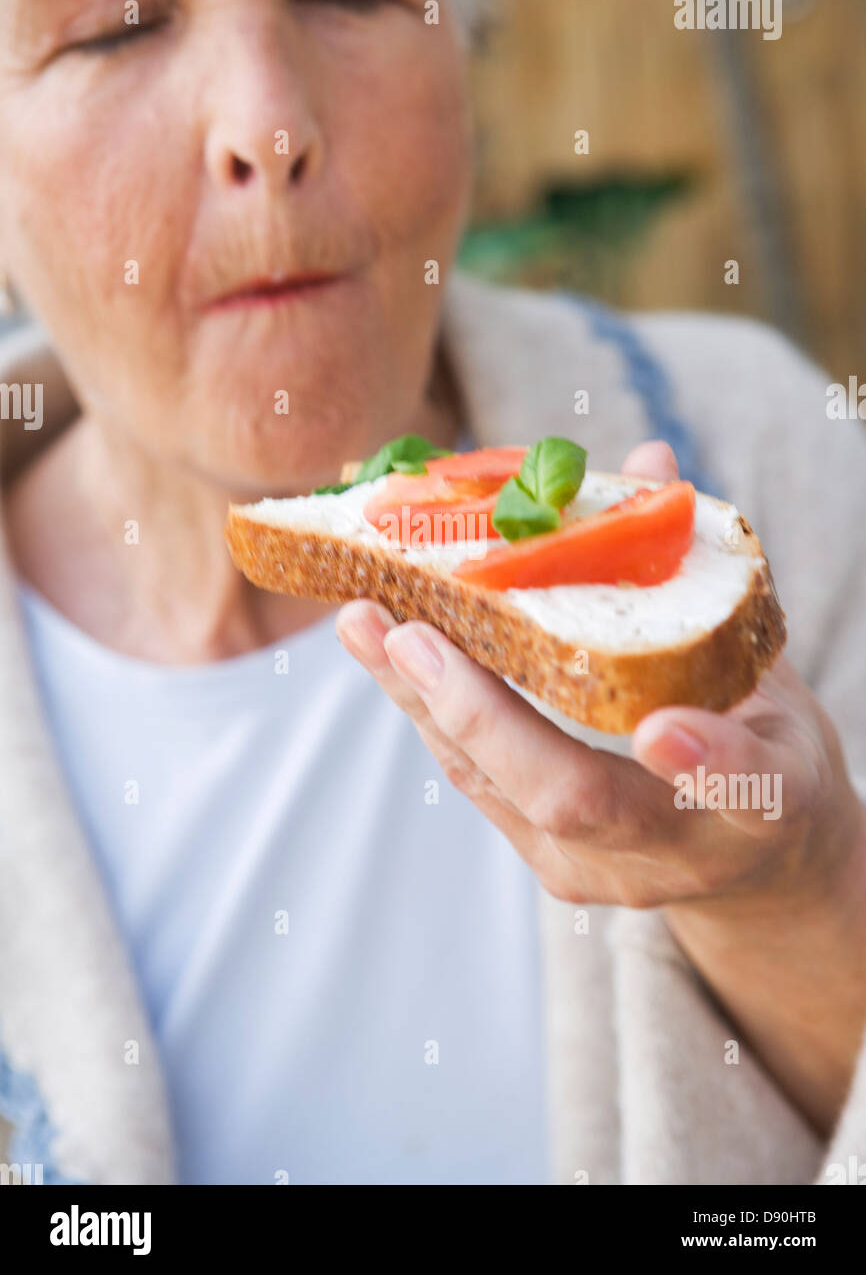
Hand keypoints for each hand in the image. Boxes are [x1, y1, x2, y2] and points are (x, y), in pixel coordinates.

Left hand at [336, 440, 865, 1133]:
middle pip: (577, 801)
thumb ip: (704, 576)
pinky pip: (481, 786)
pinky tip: (387, 653)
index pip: (749, 792)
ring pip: (504, 793)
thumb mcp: (769, 668)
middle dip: (485, 716)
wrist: (761, 866)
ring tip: (366, 624)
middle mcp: (682, 852)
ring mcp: (607, 870)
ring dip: (425, 705)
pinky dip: (430, 713)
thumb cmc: (769, 743)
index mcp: (770, 804)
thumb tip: (649, 461)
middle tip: (415, 637)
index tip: (661, 728)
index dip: (707, 763)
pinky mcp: (554, 864)